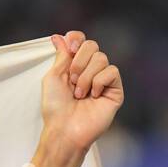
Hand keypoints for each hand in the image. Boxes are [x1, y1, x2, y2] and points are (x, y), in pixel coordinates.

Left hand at [41, 31, 123, 153]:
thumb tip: (59, 37)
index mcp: (75, 66)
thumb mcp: (53, 77)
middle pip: (92, 45)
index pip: (81, 40)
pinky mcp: (115, 90)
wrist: (64, 129)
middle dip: (79, 61)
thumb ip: (61, 56)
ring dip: (86, 76)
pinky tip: (93, 96)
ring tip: (79, 94)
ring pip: (101, 58)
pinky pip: (111, 71)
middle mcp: (90, 71)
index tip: (69, 47)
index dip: (76, 38)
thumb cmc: (55, 108)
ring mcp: (103, 80)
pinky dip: (98, 82)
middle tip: (72, 80)